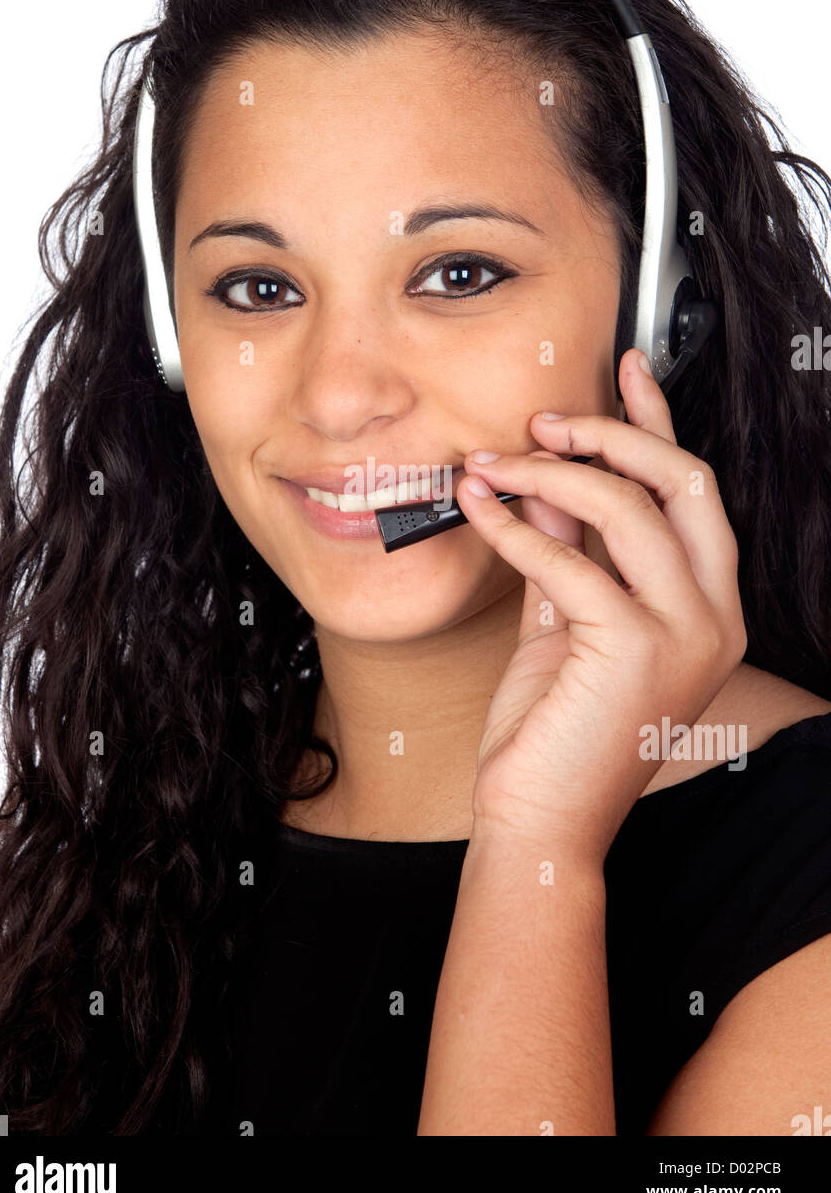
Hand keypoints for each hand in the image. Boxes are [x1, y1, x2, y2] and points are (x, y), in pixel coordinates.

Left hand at [456, 348, 747, 862]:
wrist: (541, 822)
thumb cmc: (554, 733)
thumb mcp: (566, 621)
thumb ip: (570, 551)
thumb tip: (547, 478)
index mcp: (707, 607)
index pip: (693, 490)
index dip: (659, 420)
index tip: (625, 369)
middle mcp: (713, 616)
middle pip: (684, 480)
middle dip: (609, 435)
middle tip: (541, 425)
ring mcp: (684, 634)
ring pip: (629, 507)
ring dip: (547, 474)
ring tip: (491, 466)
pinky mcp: (635, 650)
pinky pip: (569, 559)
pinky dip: (514, 526)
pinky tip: (479, 512)